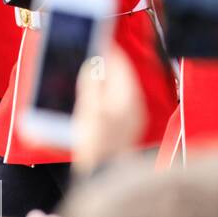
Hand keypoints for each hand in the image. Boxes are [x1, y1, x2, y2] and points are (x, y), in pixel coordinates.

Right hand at [72, 44, 144, 175]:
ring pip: (115, 88)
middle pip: (118, 75)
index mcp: (127, 97)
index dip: (106, 49)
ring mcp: (130, 116)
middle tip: (85, 55)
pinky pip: (113, 102)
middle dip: (102, 64)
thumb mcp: (89, 112)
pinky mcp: (123, 126)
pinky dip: (100, 95)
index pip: (120, 64)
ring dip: (100, 79)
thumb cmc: (97, 146)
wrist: (105, 177)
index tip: (93, 39)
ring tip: (83, 73)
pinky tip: (87, 98)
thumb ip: (91, 86)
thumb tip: (93, 64)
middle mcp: (133, 104)